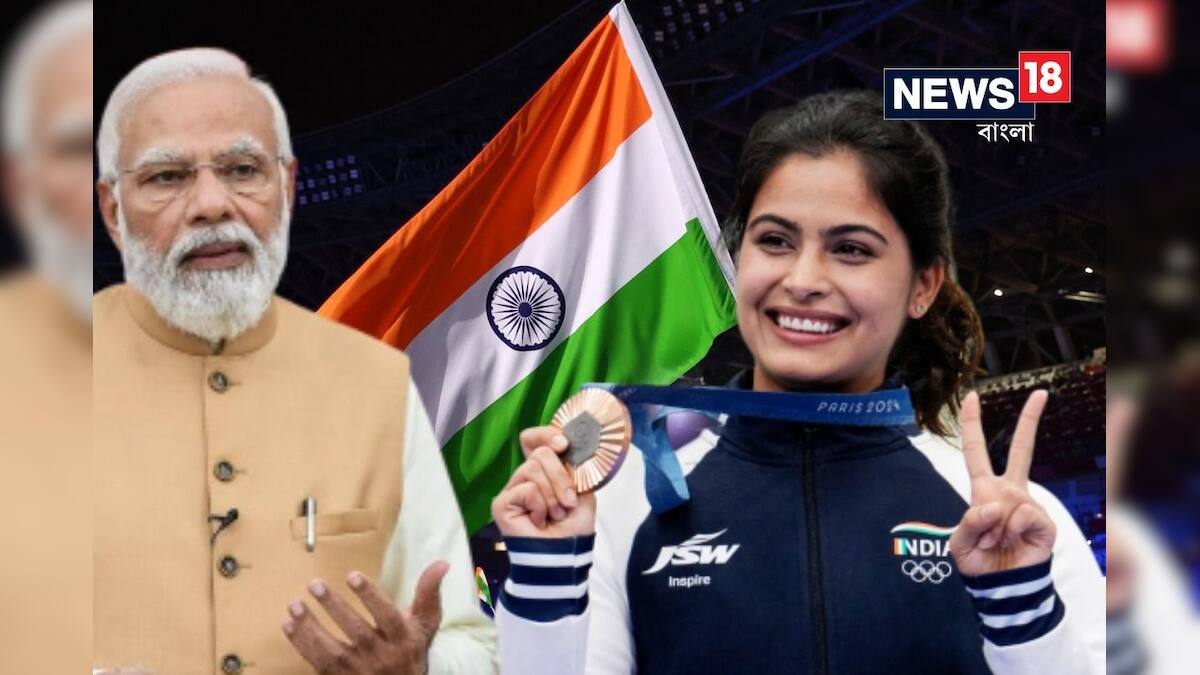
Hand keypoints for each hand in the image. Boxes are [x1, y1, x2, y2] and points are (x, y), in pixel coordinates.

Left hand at [282, 561, 446, 673]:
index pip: (387, 617)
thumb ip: (429, 593)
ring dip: (311, 628)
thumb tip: (442, 563)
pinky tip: (289, 625)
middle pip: (357, 631)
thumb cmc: (412, 649)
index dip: (371, 597)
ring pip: (333, 650)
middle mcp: (382, 657)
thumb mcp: (425, 623)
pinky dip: (302, 645)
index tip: (353, 576)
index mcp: (404, 639)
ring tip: (295, 604)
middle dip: (335, 607)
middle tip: (315, 584)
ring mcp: (360, 671)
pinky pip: (319, 663)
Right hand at [491, 425, 595, 538]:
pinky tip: (539, 521)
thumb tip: (564, 445)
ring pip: (533, 469)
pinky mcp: (502, 503)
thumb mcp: (583, 490)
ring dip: (553, 495)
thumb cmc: (573, 527)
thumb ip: (573, 467)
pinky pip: (527, 489)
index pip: (532, 439)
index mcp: (542, 471)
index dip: (545, 434)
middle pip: (540, 453)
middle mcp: (524, 478)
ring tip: (555, 514)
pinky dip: (541, 506)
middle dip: (561, 478)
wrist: (565, 553)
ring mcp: (511, 490)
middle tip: (568, 502)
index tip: (563, 445)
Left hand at [949, 390, 1056, 575]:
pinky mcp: (1043, 521)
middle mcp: (1008, 491)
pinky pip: (1021, 515)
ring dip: (994, 528)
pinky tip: (1011, 543)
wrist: (1000, 586)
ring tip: (995, 543)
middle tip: (1041, 393)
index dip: (972, 424)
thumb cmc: (979, 561)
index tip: (971, 396)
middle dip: (1030, 419)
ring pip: (1008, 501)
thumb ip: (970, 523)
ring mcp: (1028, 503)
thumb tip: (993, 505)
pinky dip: (1010, 532)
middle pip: (1021, 449)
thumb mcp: (960, 542)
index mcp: (984, 489)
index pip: (975, 451)